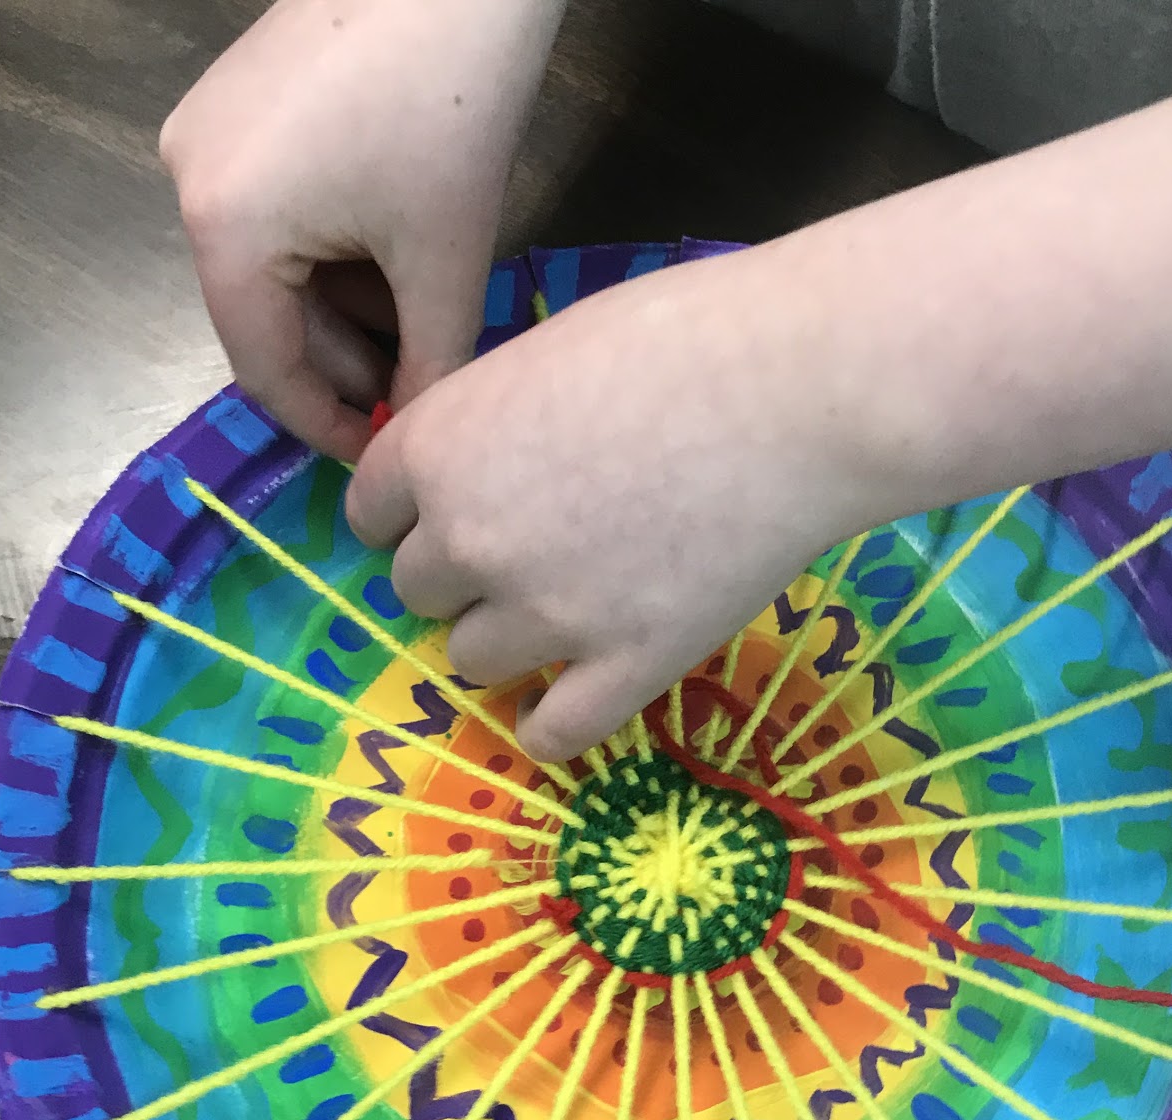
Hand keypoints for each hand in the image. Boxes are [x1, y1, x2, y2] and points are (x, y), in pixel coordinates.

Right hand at [160, 0, 565, 462]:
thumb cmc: (448, 111)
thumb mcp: (444, 261)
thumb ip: (430, 367)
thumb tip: (420, 438)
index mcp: (223, 229)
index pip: (266, 368)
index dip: (327, 425)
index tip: (382, 457)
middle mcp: (189, 184)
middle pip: (266, 318)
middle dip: (346, 365)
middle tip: (415, 393)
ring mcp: (206, 138)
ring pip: (276, 270)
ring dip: (347, 312)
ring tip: (421, 327)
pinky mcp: (236, 109)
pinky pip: (279, 216)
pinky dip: (334, 254)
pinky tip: (396, 263)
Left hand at [346, 246, 877, 760]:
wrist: (800, 388)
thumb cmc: (682, 335)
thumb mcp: (547, 353)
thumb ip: (490, 425)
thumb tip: (481, 471)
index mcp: (439, 446)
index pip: (372, 513)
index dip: (412, 515)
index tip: (453, 513)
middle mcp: (470, 539)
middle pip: (418, 592)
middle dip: (461, 577)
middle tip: (529, 552)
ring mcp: (546, 614)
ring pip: (470, 661)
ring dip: (504, 642)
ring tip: (563, 614)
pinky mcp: (625, 667)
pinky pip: (552, 732)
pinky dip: (547, 724)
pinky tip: (564, 702)